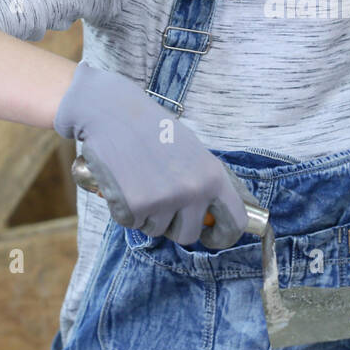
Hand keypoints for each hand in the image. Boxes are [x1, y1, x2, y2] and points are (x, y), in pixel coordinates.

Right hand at [53, 62, 247, 247]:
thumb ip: (204, 183)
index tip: (211, 237)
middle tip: (159, 202)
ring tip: (139, 183)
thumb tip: (212, 215)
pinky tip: (123, 184)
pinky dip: (125, 210)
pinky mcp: (135, 207)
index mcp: (214, 177)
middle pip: (188, 235)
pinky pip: (132, 224)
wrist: (114, 113)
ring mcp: (164, 201)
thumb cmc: (153, 130)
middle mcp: (193, 192)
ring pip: (157, 230)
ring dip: (147, 215)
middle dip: (173, 226)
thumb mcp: (193, 152)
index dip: (223, 236)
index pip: (234, 222)